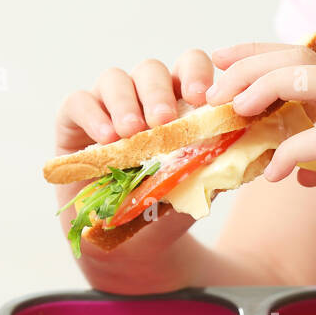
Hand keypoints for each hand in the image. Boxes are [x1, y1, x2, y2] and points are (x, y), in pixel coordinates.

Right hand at [52, 50, 216, 289]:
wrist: (131, 247)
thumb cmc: (166, 210)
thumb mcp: (195, 188)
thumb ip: (214, 164)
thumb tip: (241, 148)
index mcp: (179, 103)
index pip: (189, 67)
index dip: (196, 73)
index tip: (201, 98)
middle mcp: (142, 97)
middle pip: (151, 71)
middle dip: (158, 93)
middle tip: (164, 121)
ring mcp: (107, 106)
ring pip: (115, 80)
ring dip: (125, 104)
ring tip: (132, 133)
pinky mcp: (74, 120)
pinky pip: (79, 102)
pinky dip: (93, 116)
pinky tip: (106, 140)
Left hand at [205, 42, 315, 288]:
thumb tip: (299, 169)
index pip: (303, 61)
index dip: (257, 56)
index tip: (220, 64)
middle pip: (304, 59)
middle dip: (252, 66)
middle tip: (215, 90)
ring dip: (269, 88)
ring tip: (237, 111)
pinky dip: (294, 150)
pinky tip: (275, 172)